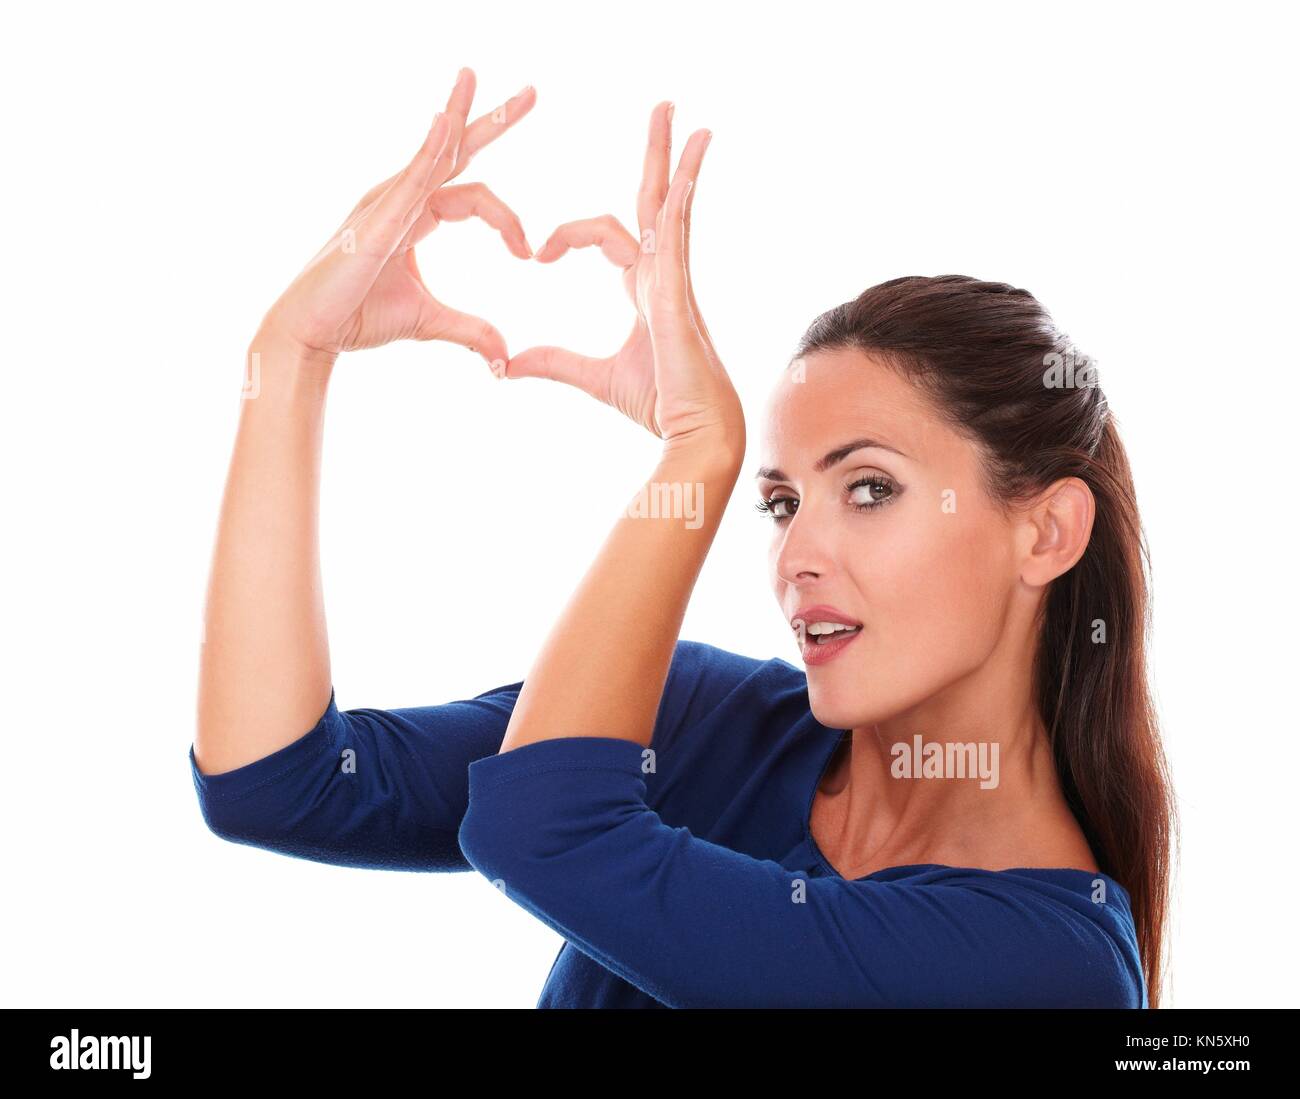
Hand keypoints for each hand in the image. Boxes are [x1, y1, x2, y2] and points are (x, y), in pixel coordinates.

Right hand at [257, 68, 534, 368]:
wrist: (313, 332)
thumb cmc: (360, 317)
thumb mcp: (430, 322)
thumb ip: (471, 331)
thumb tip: (506, 357)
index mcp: (417, 214)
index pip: (476, 196)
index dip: (509, 222)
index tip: (528, 253)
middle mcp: (402, 198)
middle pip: (455, 150)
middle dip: (493, 120)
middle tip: (534, 93)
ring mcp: (386, 203)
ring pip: (433, 153)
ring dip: (457, 114)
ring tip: (474, 77)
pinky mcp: (376, 221)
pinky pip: (409, 179)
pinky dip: (428, 151)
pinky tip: (446, 124)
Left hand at [506, 102, 743, 458]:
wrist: (692, 430)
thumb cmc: (657, 403)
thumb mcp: (591, 377)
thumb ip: (552, 363)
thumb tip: (506, 364)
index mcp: (645, 287)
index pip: (606, 235)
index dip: (567, 235)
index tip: (537, 253)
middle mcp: (664, 275)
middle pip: (656, 200)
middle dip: (658, 154)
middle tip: (663, 107)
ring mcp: (676, 282)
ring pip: (675, 208)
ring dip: (680, 162)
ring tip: (686, 121)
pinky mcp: (679, 296)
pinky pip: (679, 242)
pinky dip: (681, 206)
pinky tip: (684, 177)